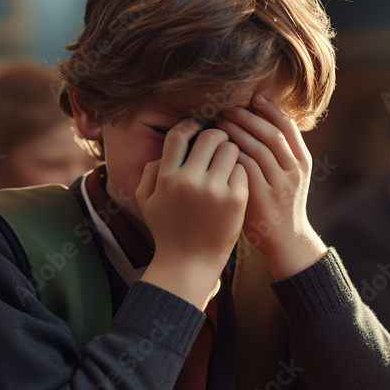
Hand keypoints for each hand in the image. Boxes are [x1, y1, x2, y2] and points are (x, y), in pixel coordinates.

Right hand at [136, 119, 248, 309]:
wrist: (188, 264)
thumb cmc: (167, 231)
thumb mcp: (146, 202)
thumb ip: (149, 172)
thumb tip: (164, 151)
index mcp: (166, 178)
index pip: (178, 135)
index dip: (190, 126)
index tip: (198, 127)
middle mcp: (189, 180)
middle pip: (210, 137)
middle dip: (217, 136)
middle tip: (220, 143)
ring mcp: (214, 190)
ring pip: (230, 150)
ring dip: (231, 152)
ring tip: (228, 162)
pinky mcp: (235, 200)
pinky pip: (242, 170)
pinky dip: (239, 172)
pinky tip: (234, 182)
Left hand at [216, 94, 326, 279]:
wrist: (286, 241)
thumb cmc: (280, 204)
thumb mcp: (289, 176)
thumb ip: (278, 153)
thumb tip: (259, 120)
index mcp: (302, 162)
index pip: (288, 127)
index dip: (271, 109)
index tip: (254, 97)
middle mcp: (293, 171)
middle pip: (271, 134)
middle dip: (248, 117)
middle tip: (228, 108)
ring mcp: (278, 185)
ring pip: (257, 149)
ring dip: (237, 132)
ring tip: (219, 123)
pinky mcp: (261, 198)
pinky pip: (244, 169)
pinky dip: (231, 155)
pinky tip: (218, 147)